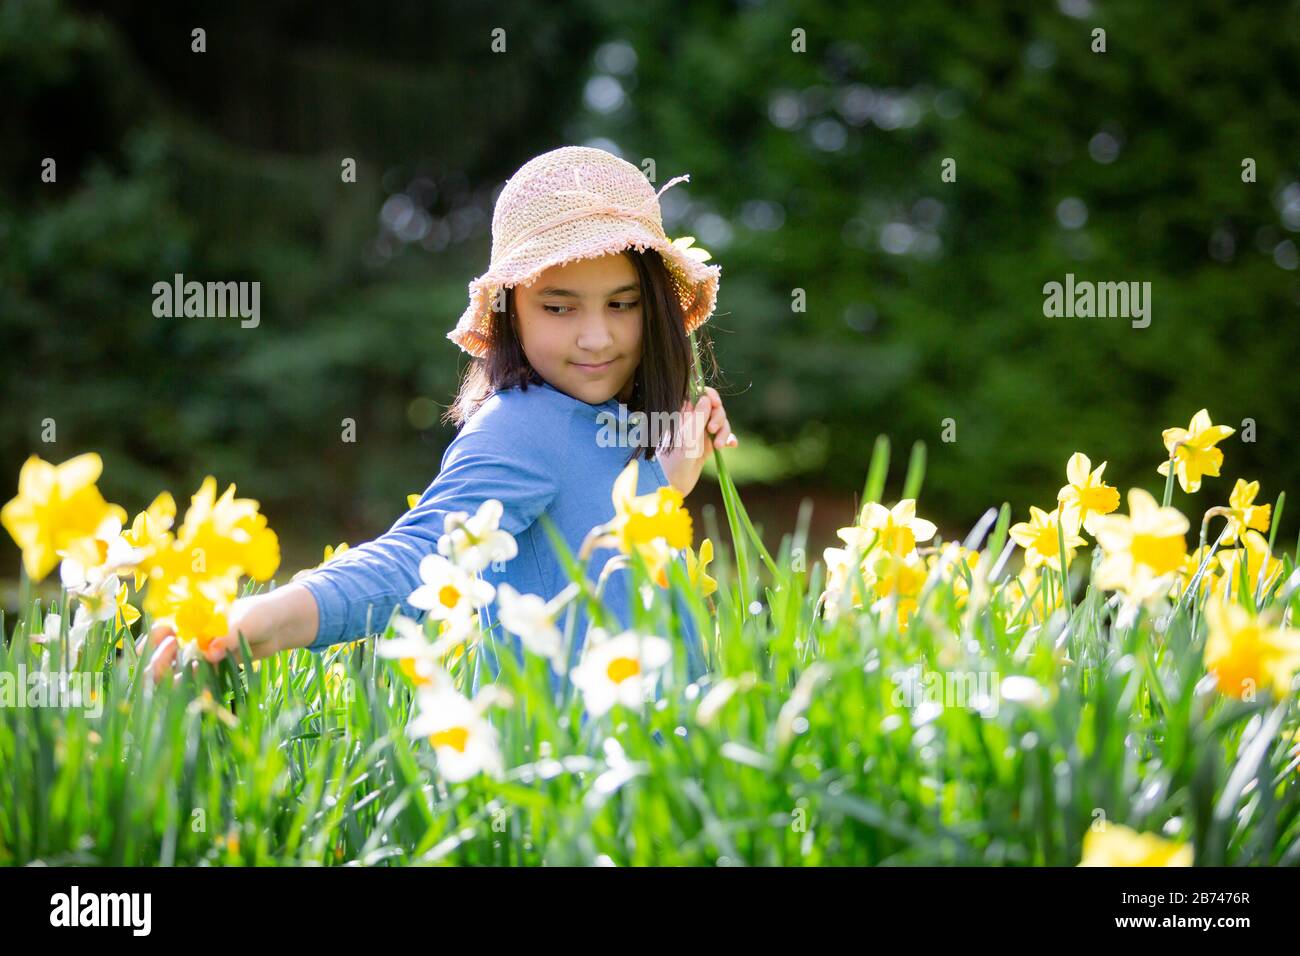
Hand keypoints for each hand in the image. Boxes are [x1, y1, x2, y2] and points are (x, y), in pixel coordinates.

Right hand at [136, 592, 279, 685]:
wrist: (281, 625)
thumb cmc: (259, 614)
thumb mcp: (243, 622)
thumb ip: (226, 638)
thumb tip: (210, 654)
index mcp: (193, 619)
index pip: (162, 631)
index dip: (157, 640)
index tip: (169, 643)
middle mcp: (193, 638)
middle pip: (165, 655)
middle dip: (161, 663)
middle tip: (174, 664)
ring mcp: (203, 654)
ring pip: (180, 671)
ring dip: (176, 678)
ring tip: (183, 682)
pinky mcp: (216, 668)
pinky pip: (200, 680)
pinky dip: (197, 685)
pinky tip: (201, 691)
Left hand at [659, 386, 737, 496]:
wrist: (673, 482)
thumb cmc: (677, 457)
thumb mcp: (689, 434)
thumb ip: (699, 414)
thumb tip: (706, 397)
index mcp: (683, 413)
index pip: (699, 394)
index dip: (710, 396)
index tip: (716, 403)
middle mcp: (692, 420)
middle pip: (714, 407)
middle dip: (718, 417)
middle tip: (712, 430)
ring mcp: (700, 432)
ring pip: (720, 422)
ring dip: (723, 432)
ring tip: (718, 446)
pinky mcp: (708, 445)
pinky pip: (722, 436)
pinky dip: (728, 439)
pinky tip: (731, 445)